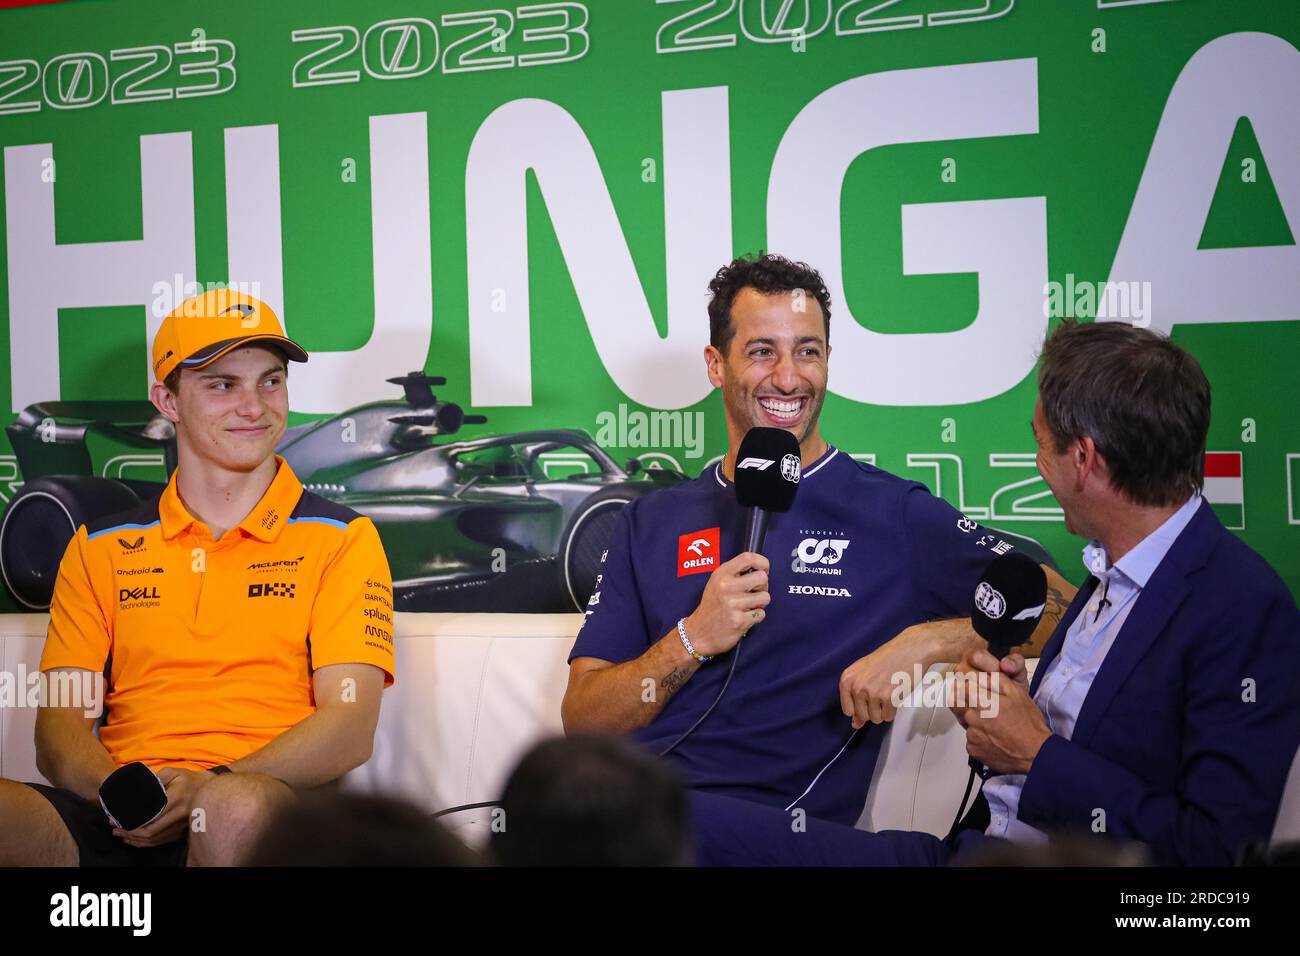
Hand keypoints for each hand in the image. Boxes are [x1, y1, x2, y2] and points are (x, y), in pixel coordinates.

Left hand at [113, 767, 209, 847]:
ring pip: (154, 840)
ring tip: (121, 835)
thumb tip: (137, 788)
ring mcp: (180, 826)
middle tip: (115, 830)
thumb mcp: (173, 772)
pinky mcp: (181, 832)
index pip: (149, 818)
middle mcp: (178, 816)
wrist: (210, 788)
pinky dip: (145, 843)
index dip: (131, 823)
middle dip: (129, 833)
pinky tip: (135, 840)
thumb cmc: (189, 779)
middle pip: (149, 832)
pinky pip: (160, 842)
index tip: (117, 821)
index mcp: (175, 800)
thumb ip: (154, 779)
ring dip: (135, 840)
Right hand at [683, 552, 769, 656]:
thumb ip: (734, 574)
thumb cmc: (711, 607)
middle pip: (762, 578)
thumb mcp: (716, 583)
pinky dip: (756, 616)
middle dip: (763, 586)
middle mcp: (726, 587)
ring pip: (765, 597)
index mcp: (721, 575)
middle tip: (755, 592)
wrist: (698, 634)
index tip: (764, 569)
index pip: (747, 558)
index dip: (762, 562)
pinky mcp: (739, 621)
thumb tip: (761, 569)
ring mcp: (733, 605)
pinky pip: (761, 614)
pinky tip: (745, 617)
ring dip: (760, 603)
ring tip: (748, 606)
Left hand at [839, 623, 935, 727]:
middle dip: (873, 710)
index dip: (859, 708)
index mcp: (847, 679)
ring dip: (883, 710)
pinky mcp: (889, 698)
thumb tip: (855, 724)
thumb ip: (856, 698)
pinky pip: (888, 717)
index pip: (847, 710)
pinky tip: (895, 694)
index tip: (867, 699)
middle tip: (881, 693)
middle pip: (862, 716)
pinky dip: (893, 710)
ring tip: (888, 692)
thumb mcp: (865, 674)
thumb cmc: (888, 658)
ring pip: (875, 719)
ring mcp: (872, 693)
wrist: (910, 649)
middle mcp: (857, 687)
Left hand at [958, 652, 1050, 774]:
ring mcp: (971, 735)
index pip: (961, 686)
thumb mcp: (1017, 693)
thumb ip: (995, 680)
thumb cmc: (1028, 724)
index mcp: (982, 701)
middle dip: (970, 703)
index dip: (969, 686)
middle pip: (960, 704)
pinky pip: (971, 738)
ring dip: (976, 720)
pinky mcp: (972, 749)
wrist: (1036, 753)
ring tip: (995, 725)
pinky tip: (994, 737)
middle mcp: (972, 718)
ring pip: (966, 721)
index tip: (977, 689)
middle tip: (987, 708)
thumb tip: (980, 674)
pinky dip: (979, 736)